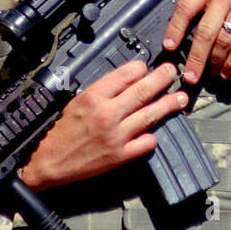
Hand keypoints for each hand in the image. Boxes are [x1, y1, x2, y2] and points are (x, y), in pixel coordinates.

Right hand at [21, 61, 187, 191]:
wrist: (50, 161)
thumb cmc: (61, 131)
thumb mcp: (77, 101)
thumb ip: (103, 91)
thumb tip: (128, 80)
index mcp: (94, 97)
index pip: (126, 74)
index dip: (141, 68)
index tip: (147, 67)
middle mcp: (107, 114)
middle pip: (143, 91)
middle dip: (162, 79)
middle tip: (173, 72)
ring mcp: (115, 135)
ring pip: (150, 115)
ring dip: (168, 105)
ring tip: (180, 98)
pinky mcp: (120, 155)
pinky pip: (145, 142)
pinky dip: (152, 136)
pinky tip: (154, 131)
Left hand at [162, 0, 230, 82]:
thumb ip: (207, 2)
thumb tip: (184, 31)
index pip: (186, 6)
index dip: (175, 29)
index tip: (169, 47)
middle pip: (203, 31)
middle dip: (195, 58)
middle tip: (190, 75)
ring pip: (221, 42)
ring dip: (215, 63)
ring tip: (211, 74)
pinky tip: (227, 72)